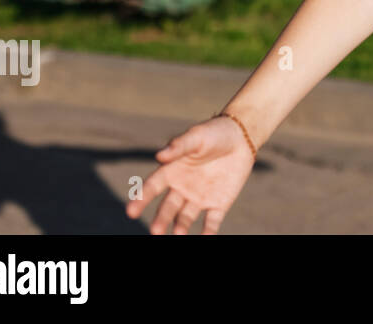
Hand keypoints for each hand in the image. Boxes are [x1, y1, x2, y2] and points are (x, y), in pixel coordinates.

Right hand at [126, 115, 255, 234]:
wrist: (242, 137)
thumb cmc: (214, 133)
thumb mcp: (196, 137)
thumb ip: (179, 146)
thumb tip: (160, 155)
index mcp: (171, 171)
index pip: (152, 187)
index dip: (141, 198)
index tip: (131, 211)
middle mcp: (182, 188)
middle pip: (167, 208)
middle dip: (161, 220)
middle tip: (155, 231)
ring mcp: (199, 197)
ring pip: (185, 217)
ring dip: (181, 227)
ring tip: (178, 235)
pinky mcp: (218, 203)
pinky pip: (211, 221)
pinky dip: (208, 232)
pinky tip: (205, 239)